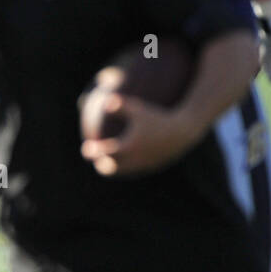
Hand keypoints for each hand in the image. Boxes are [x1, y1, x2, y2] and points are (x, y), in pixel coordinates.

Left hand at [80, 94, 200, 176]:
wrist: (184, 131)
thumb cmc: (159, 116)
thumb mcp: (138, 108)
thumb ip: (120, 105)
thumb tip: (105, 101)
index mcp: (128, 146)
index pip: (105, 152)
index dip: (93, 151)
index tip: (86, 148)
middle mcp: (135, 159)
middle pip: (111, 168)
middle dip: (102, 165)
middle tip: (95, 157)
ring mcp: (144, 164)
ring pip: (125, 170)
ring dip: (116, 167)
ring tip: (109, 159)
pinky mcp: (154, 165)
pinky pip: (137, 168)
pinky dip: (129, 165)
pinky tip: (128, 156)